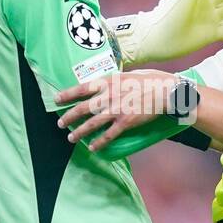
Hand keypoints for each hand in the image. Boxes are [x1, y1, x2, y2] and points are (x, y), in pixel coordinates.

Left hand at [55, 70, 179, 151]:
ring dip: (79, 132)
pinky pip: (108, 135)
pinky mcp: (125, 122)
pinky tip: (92, 148)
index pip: (81, 88)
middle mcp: (108, 96)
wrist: (165, 91)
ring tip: (71, 138)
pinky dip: (99, 143)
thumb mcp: (128, 74)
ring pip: (91, 124)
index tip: (56, 99)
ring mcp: (116, 110)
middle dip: (69, 117)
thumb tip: (106, 85)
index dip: (67, 94)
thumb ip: (114, 81)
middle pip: (82, 108)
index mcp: (108, 82)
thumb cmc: (150, 80)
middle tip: (60, 124)